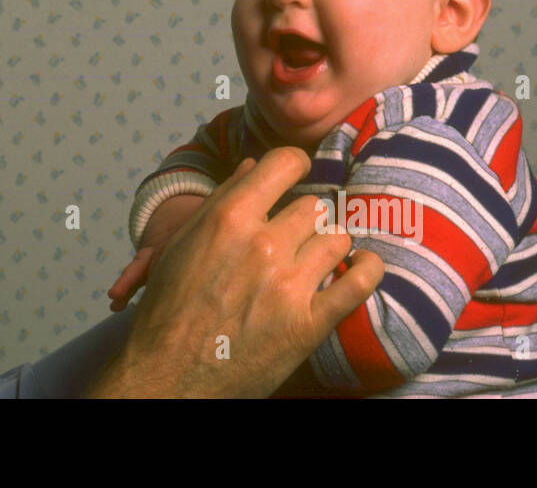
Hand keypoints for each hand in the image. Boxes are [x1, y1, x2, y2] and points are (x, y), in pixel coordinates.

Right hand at [87, 148, 383, 397]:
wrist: (169, 372)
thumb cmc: (170, 308)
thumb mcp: (183, 242)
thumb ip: (221, 200)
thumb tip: (252, 166)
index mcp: (229, 217)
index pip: (285, 163)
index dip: (294, 165)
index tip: (295, 175)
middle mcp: (262, 245)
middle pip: (313, 207)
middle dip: (302, 220)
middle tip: (290, 238)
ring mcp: (289, 285)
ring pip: (337, 239)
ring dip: (326, 247)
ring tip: (310, 261)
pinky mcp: (309, 323)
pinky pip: (359, 282)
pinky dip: (367, 269)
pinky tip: (359, 266)